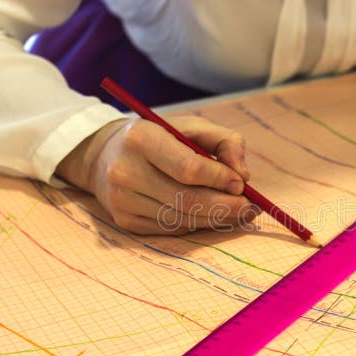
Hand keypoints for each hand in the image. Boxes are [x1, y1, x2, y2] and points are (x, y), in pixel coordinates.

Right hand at [56, 115, 259, 234]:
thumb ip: (225, 142)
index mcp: (141, 139)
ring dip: (216, 218)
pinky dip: (197, 224)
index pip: (187, 168)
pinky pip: (172, 228)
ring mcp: (122, 200)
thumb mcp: (192, 127)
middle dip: (225, 206)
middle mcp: (125, 171)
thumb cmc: (160, 138)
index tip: (241, 184)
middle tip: (250, 208)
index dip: (219, 179)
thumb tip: (243, 176)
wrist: (105, 154)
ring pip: (181, 218)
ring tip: (238, 212)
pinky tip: (210, 215)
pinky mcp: (125, 221)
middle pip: (186, 199)